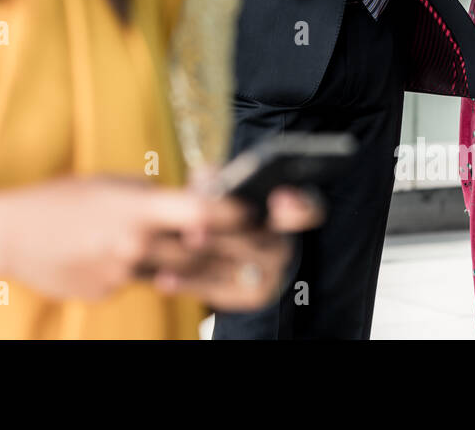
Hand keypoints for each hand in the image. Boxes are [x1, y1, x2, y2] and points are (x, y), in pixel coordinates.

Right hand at [0, 175, 320, 306]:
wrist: (8, 233)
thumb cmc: (66, 198)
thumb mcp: (117, 182)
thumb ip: (164, 194)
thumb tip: (212, 193)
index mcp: (139, 203)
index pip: (208, 213)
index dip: (244, 215)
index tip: (269, 208)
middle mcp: (136, 241)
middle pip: (211, 253)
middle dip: (251, 249)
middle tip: (276, 241)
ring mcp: (125, 272)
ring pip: (190, 275)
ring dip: (219, 268)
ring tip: (245, 260)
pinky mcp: (114, 292)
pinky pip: (152, 284)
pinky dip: (165, 274)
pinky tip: (155, 263)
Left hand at [150, 186, 324, 310]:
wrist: (208, 240)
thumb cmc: (217, 203)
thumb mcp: (217, 184)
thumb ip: (214, 179)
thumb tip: (208, 181)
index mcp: (288, 212)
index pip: (309, 209)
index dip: (300, 206)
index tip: (280, 198)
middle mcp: (285, 245)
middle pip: (265, 242)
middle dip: (230, 234)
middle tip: (199, 229)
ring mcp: (270, 274)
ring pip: (241, 269)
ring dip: (208, 258)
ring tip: (181, 244)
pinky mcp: (249, 296)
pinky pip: (221, 293)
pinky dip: (191, 285)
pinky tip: (165, 278)